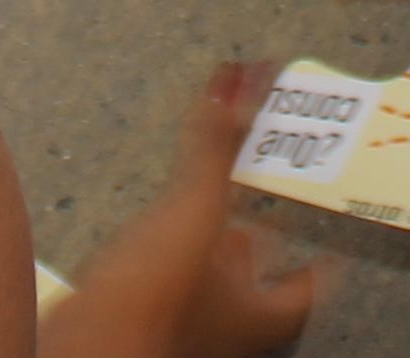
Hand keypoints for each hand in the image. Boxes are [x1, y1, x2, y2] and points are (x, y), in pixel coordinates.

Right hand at [39, 68, 326, 357]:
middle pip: (255, 289)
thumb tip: (238, 79)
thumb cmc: (152, 301)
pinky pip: (167, 285)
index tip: (326, 246)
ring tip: (209, 210)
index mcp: (256, 314)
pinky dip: (169, 255)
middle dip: (257, 248)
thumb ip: (215, 145)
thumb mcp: (195, 208)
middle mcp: (224, 327)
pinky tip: (153, 233)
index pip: (305, 294)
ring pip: (210, 286)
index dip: (319, 268)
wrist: (83, 345)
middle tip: (264, 212)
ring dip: (212, 248)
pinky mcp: (139, 319)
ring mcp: (181, 325)